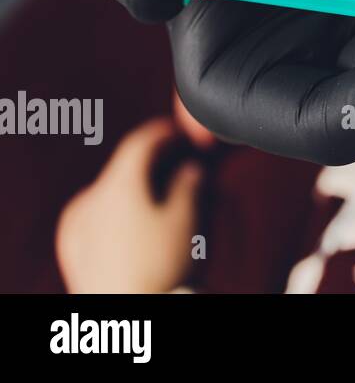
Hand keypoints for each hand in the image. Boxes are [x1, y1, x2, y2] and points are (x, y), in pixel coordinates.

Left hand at [57, 119, 201, 293]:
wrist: (133, 314)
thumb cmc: (164, 267)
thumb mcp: (188, 218)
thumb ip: (191, 183)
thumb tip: (191, 169)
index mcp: (117, 185)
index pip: (140, 142)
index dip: (165, 132)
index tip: (181, 131)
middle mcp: (89, 198)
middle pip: (125, 168)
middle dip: (154, 165)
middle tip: (182, 168)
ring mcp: (75, 225)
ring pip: (110, 193)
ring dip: (136, 189)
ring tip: (165, 201)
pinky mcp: (71, 249)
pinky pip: (98, 217)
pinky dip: (119, 212)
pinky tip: (141, 226)